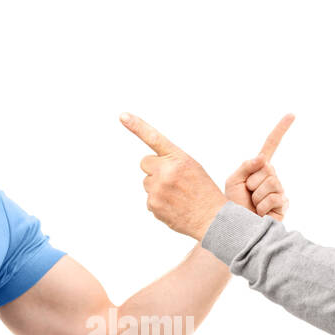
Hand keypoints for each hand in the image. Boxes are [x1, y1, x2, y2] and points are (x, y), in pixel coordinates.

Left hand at [120, 112, 228, 240]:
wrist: (212, 219)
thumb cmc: (203, 192)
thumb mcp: (192, 168)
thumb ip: (172, 161)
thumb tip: (151, 165)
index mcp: (179, 158)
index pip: (154, 138)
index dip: (137, 126)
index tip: (122, 116)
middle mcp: (166, 171)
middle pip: (145, 163)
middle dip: (154, 170)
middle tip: (172, 181)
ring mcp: (158, 189)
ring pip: (147, 183)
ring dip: (157, 188)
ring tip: (176, 196)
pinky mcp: (153, 204)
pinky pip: (148, 200)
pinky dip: (158, 203)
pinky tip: (173, 207)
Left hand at [225, 114, 292, 220]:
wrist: (237, 229)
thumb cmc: (233, 206)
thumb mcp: (233, 181)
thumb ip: (245, 166)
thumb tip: (262, 158)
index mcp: (259, 168)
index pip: (271, 145)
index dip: (280, 130)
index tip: (291, 114)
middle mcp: (272, 176)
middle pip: (266, 168)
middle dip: (251, 182)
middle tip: (248, 195)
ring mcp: (280, 189)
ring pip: (270, 182)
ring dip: (256, 196)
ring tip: (253, 206)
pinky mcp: (284, 204)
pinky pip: (274, 197)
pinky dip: (263, 206)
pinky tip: (260, 213)